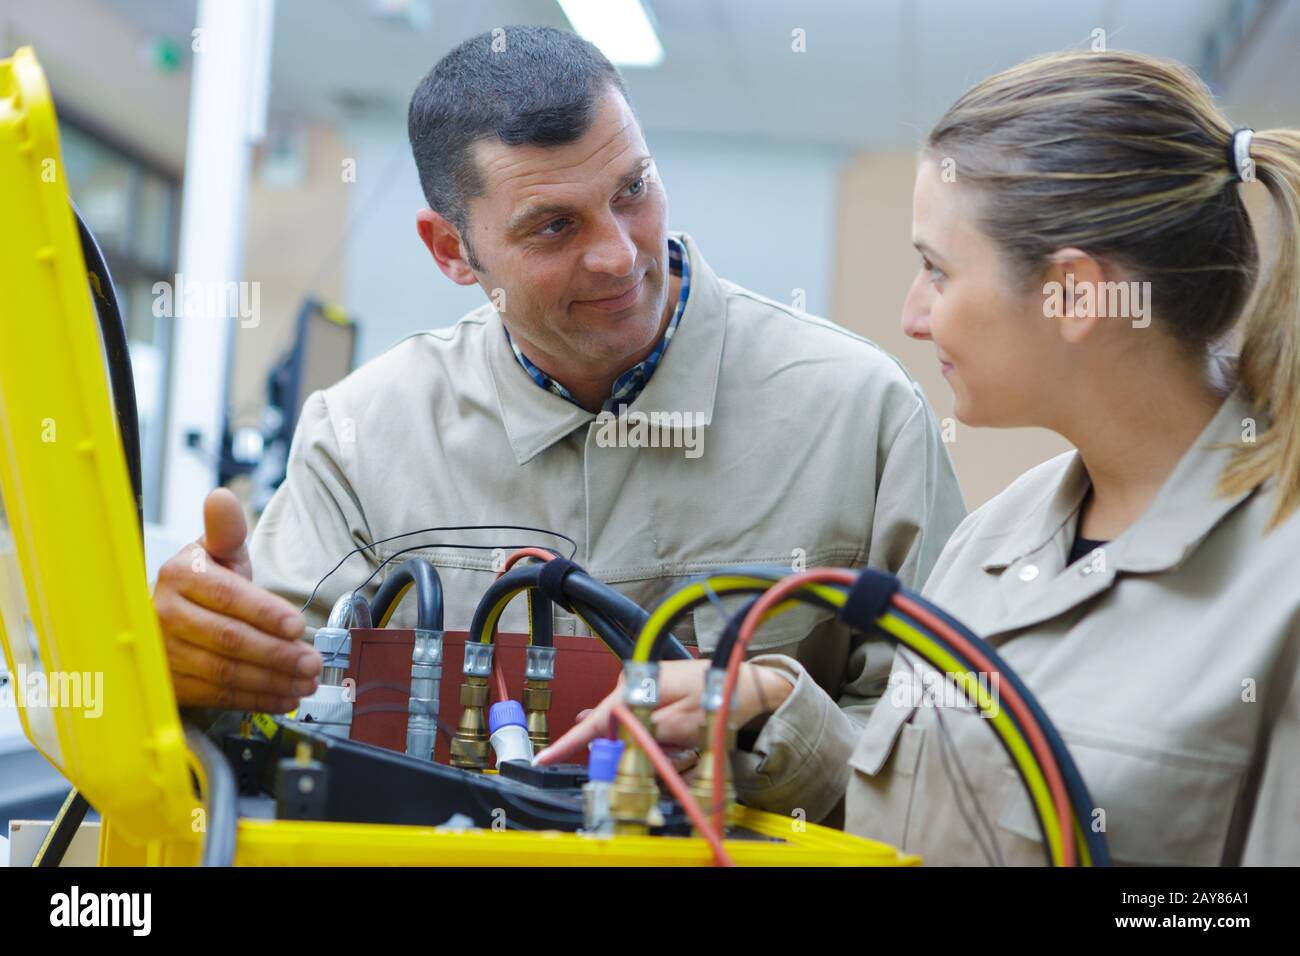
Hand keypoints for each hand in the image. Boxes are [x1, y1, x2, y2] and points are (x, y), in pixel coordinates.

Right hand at [153, 488, 320, 711]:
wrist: (174, 613)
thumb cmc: (206, 580)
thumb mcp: (218, 551)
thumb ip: (226, 529)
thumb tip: (221, 497)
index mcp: (180, 575)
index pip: (228, 597)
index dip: (265, 613)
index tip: (298, 625)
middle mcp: (165, 614)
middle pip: (230, 639)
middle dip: (278, 654)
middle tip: (314, 662)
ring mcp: (164, 653)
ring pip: (226, 672)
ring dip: (273, 680)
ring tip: (307, 681)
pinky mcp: (170, 684)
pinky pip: (218, 695)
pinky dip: (256, 699)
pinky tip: (285, 697)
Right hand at [534, 657, 794, 765]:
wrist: (745, 683)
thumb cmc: (718, 697)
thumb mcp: (680, 725)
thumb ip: (643, 734)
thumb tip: (614, 743)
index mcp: (634, 685)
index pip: (593, 721)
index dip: (568, 743)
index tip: (544, 758)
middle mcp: (632, 683)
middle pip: (615, 731)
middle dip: (636, 749)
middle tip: (671, 752)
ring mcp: (642, 689)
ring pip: (632, 731)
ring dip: (653, 744)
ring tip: (684, 742)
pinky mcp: (652, 695)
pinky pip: (644, 724)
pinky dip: (659, 737)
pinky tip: (681, 736)